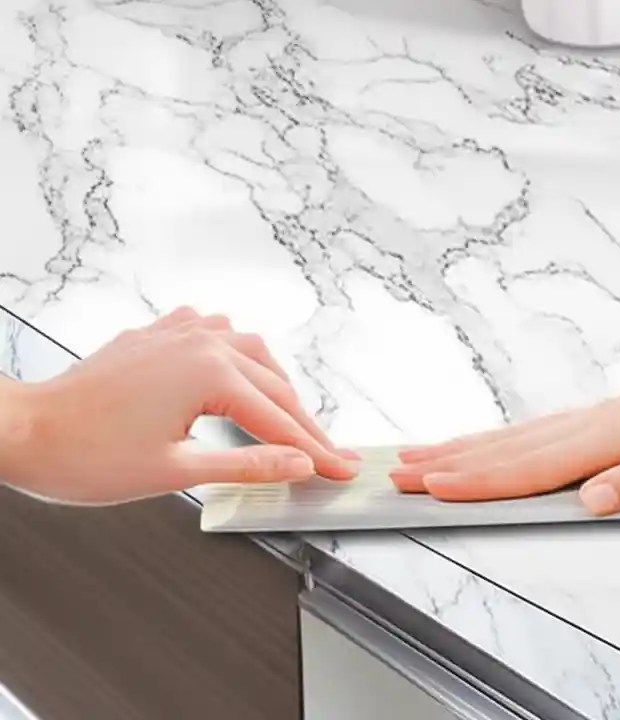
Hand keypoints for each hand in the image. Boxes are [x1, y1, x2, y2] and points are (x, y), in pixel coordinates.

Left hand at [0, 307, 359, 503]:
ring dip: (274, 383)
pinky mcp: (152, 337)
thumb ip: (246, 467)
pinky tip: (234, 366)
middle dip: (303, 423)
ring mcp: (174, 335)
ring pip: (249, 350)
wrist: (20, 430)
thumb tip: (297, 463)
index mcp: (209, 373)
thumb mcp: (173, 472)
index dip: (316, 450)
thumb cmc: (81, 454)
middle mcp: (198, 344)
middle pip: (273, 385)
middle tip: (327, 453)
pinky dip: (233, 352)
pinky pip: (210, 331)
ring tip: (289, 415)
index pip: (280, 420)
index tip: (341, 468)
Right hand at [390, 345, 619, 514]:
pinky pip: (536, 431)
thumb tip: (589, 501)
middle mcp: (591, 424)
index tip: (429, 490)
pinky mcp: (603, 418)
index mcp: (608, 438)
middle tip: (395, 475)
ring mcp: (593, 418)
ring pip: (514, 437)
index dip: (476, 483)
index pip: (529, 469)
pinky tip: (488, 445)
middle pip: (505, 450)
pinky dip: (499, 439)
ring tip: (420, 456)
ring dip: (463, 450)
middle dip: (447, 465)